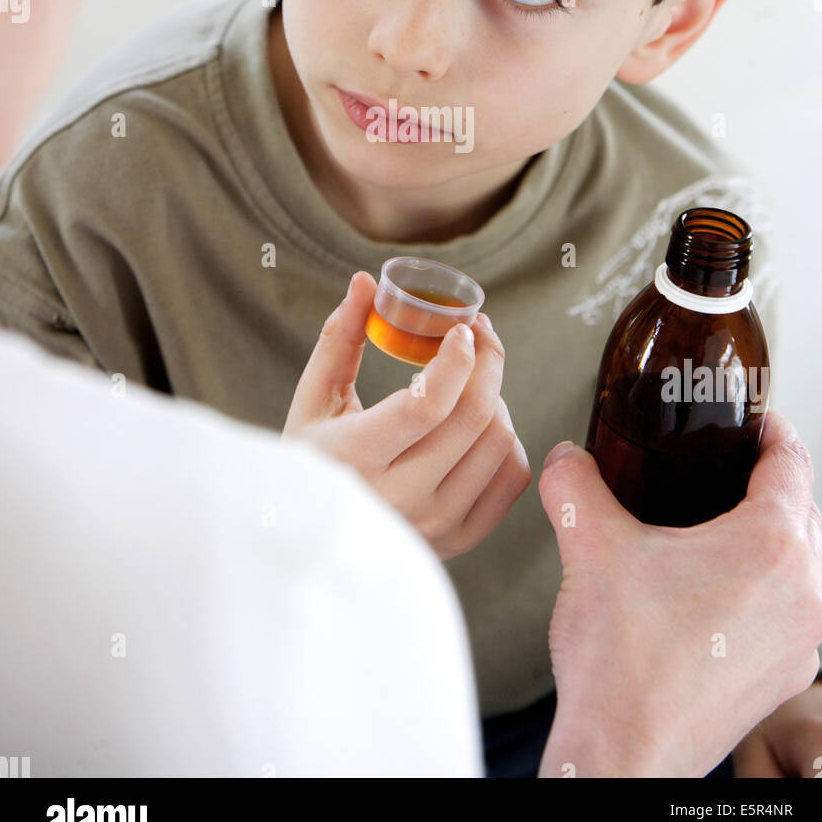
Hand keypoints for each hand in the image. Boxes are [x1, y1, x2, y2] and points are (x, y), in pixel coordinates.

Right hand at [284, 271, 530, 558]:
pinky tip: (478, 423)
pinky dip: (506, 439)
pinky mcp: (459, 540)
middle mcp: (401, 498)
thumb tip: (364, 282)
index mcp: (358, 458)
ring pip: (500, 443)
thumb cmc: (311, 459)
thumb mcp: (313, 400)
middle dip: (488, 362)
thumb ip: (340, 338)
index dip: (457, 358)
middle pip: (474, 418)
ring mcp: (435, 524)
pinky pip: (512, 478)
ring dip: (495, 398)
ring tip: (469, 383)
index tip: (463, 328)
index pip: (427, 404)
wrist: (310, 538)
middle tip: (478, 335)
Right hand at [536, 409, 821, 777]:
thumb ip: (574, 484)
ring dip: (764, 540)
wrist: (623, 753)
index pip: (790, 460)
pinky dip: (757, 591)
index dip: (769, 429)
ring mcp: (797, 642)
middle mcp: (800, 592)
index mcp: (770, 545)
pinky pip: (785, 613)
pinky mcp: (781, 679)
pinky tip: (706, 595)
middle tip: (719, 468)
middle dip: (762, 483)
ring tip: (709, 532)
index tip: (750, 420)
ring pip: (797, 564)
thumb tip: (568, 460)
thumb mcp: (589, 545)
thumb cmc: (621, 663)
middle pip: (800, 511)